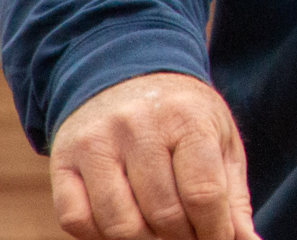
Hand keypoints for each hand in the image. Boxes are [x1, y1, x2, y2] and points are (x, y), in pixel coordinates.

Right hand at [49, 72, 258, 239]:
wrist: (127, 73)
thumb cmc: (183, 116)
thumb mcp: (219, 140)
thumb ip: (232, 195)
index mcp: (186, 117)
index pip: (203, 193)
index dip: (215, 231)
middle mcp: (138, 126)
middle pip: (164, 213)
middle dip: (183, 239)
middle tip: (191, 236)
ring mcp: (97, 142)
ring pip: (120, 224)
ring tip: (162, 234)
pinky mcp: (64, 159)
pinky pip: (77, 220)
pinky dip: (102, 237)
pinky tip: (125, 225)